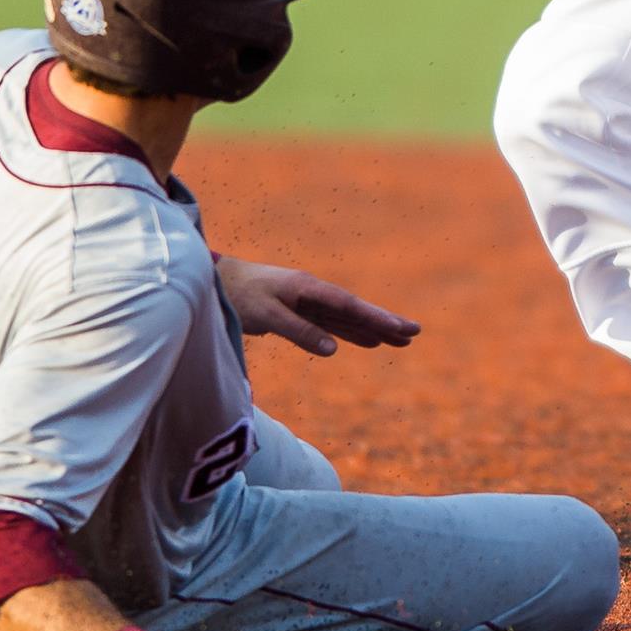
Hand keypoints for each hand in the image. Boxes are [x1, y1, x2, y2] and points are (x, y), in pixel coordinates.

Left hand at [213, 256, 419, 355]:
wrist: (215, 280)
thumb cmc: (238, 294)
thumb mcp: (266, 314)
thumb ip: (300, 331)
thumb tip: (334, 350)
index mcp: (308, 288)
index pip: (349, 306)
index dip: (376, 317)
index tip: (401, 327)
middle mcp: (312, 293)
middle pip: (355, 310)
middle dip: (385, 321)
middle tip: (415, 333)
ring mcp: (307, 303)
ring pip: (347, 319)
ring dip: (373, 329)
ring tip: (401, 341)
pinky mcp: (298, 312)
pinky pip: (332, 324)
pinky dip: (351, 332)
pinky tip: (367, 341)